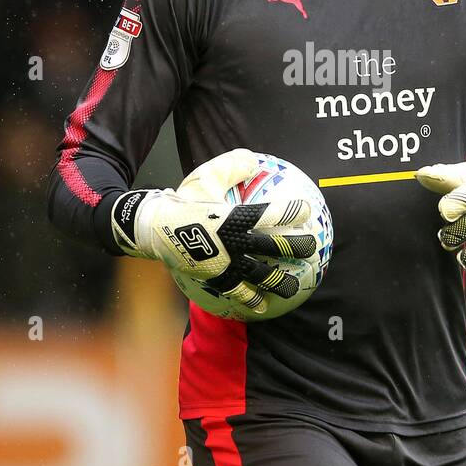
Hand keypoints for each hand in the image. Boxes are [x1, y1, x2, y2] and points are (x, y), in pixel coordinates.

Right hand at [111, 149, 315, 314]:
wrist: (153, 229)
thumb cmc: (181, 201)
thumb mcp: (205, 177)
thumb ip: (232, 167)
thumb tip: (254, 160)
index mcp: (234, 217)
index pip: (270, 214)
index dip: (291, 213)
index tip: (307, 212)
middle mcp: (234, 242)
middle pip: (274, 246)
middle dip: (296, 247)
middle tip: (312, 249)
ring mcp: (226, 263)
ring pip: (260, 275)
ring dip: (280, 281)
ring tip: (293, 287)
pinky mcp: (214, 278)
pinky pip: (236, 293)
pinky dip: (250, 300)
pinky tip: (260, 306)